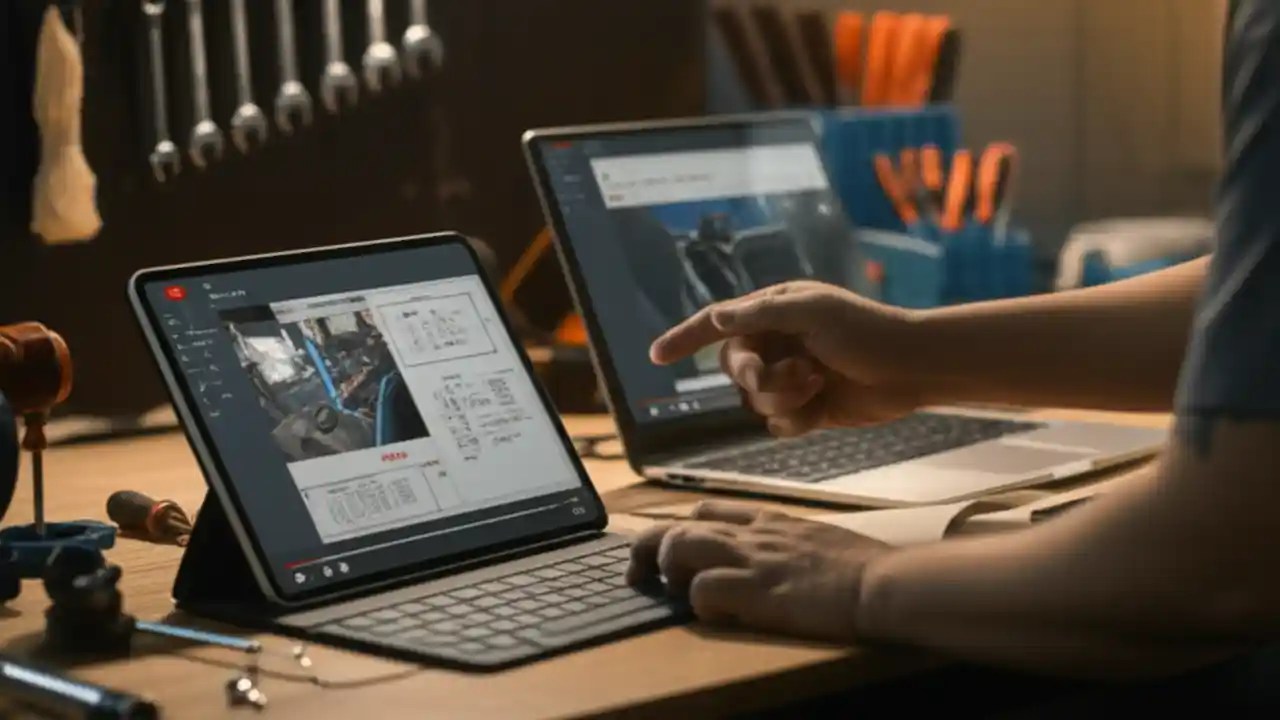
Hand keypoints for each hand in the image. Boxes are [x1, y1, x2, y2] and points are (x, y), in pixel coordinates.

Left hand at [627, 501, 890, 642]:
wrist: (884, 582)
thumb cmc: (862, 567)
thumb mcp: (818, 538)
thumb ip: (789, 542)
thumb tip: (776, 559)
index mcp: (769, 520)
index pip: (705, 510)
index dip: (678, 528)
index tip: (668, 550)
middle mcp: (752, 533)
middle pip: (677, 525)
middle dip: (648, 547)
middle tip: (639, 574)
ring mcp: (752, 559)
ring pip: (678, 546)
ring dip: (664, 569)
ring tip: (671, 589)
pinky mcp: (756, 590)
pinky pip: (703, 591)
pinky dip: (699, 604)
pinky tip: (715, 613)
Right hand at [650, 281, 925, 436]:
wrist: (912, 369)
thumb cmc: (867, 331)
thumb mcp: (813, 311)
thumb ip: (760, 313)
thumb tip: (715, 317)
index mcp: (774, 313)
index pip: (718, 324)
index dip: (685, 338)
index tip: (656, 355)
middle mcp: (777, 343)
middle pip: (735, 369)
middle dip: (761, 376)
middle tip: (797, 373)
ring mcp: (791, 377)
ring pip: (755, 401)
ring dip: (785, 397)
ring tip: (820, 384)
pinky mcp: (807, 408)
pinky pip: (777, 423)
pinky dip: (797, 419)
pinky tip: (823, 408)